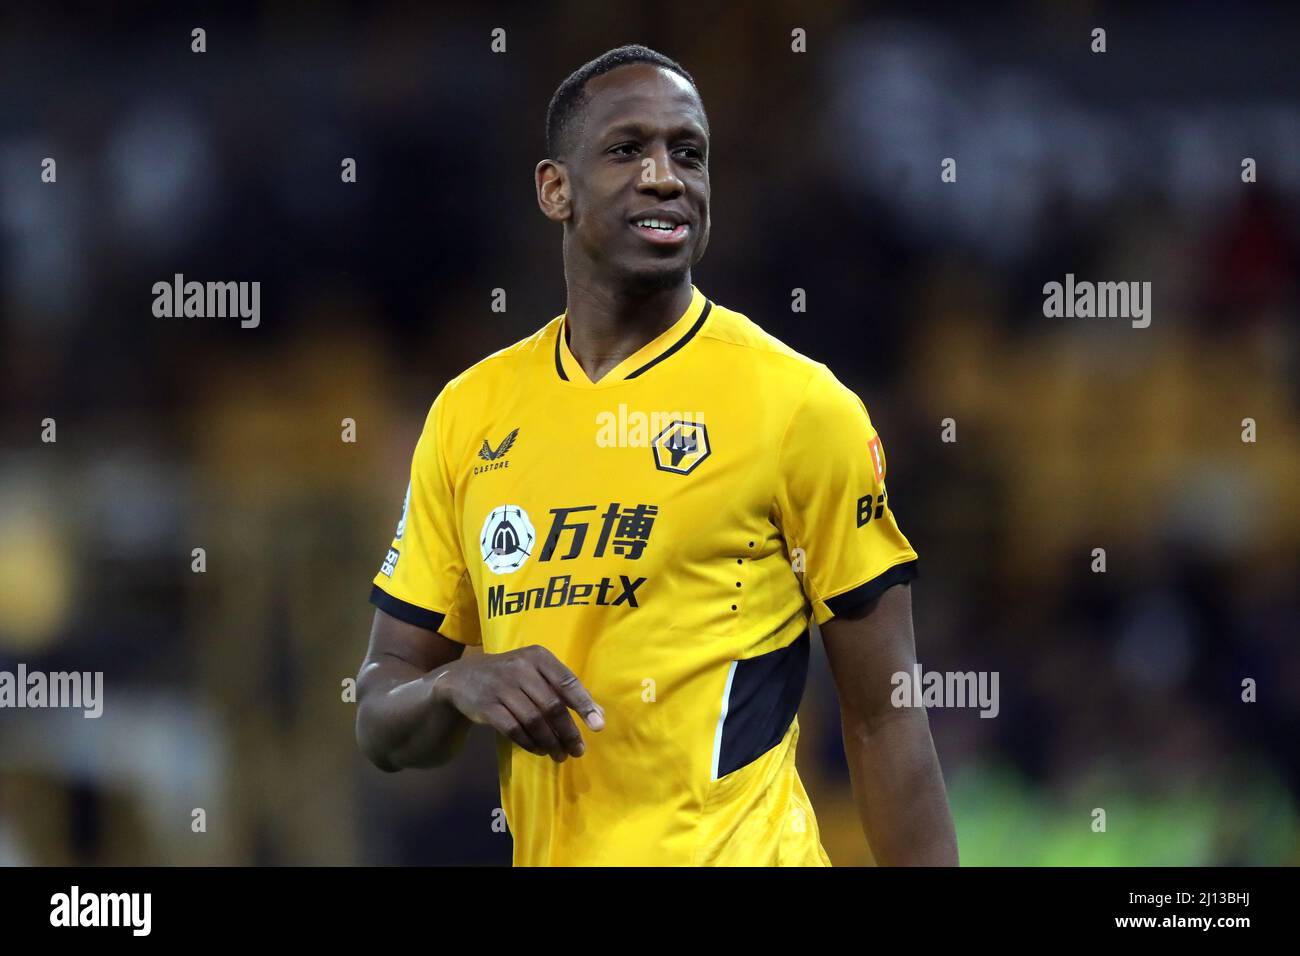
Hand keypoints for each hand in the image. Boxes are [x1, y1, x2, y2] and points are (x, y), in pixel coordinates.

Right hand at [435, 646, 603, 761]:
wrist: (462, 678)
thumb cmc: (510, 675)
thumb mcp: (535, 672)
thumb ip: (565, 689)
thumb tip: (599, 715)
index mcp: (538, 656)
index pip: (567, 681)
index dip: (584, 705)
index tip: (598, 726)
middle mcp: (521, 668)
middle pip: (552, 706)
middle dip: (568, 732)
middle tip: (578, 750)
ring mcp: (502, 687)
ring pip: (534, 721)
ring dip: (550, 742)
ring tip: (559, 754)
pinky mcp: (488, 707)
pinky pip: (515, 730)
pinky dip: (530, 743)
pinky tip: (539, 749)